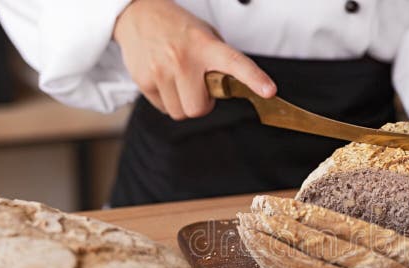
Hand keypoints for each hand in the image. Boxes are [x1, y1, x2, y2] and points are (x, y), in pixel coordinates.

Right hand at [113, 0, 275, 119]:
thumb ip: (220, 62)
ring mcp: (161, 70)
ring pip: (180, 112)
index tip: (269, 91)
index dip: (254, 78)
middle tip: (198, 87)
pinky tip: (164, 79)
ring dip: (183, 102)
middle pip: (199, 108)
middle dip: (201, 104)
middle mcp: (183, 58)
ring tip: (179, 80)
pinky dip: (166, 99)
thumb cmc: (179, 30)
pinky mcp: (144, 79)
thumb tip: (232, 90)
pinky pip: (163, 108)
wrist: (139, 15)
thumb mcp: (207, 36)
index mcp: (206, 45)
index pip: (235, 63)